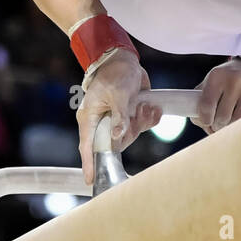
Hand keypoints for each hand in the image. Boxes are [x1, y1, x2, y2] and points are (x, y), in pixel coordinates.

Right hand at [76, 51, 161, 185]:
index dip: (90, 163)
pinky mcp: (129, 116)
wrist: (124, 60)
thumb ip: (119, 116)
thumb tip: (116, 137)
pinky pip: (140, 126)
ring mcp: (116, 120)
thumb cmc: (115, 74)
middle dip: (130, 133)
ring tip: (145, 106)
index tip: (91, 180)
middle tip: (137, 115)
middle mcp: (102, 121)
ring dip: (141, 123)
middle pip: (114, 143)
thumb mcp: (119, 94)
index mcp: (90, 117)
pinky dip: (149, 119)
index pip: (87, 145)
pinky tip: (152, 107)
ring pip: (130, 135)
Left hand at [194, 58, 240, 134]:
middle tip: (220, 123)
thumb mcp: (214, 80)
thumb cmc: (231, 78)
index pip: (205, 107)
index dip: (204, 120)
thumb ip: (200, 99)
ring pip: (236, 123)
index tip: (207, 122)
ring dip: (232, 126)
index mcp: (218, 76)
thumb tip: (198, 121)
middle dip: (218, 125)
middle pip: (221, 119)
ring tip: (233, 119)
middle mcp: (235, 82)